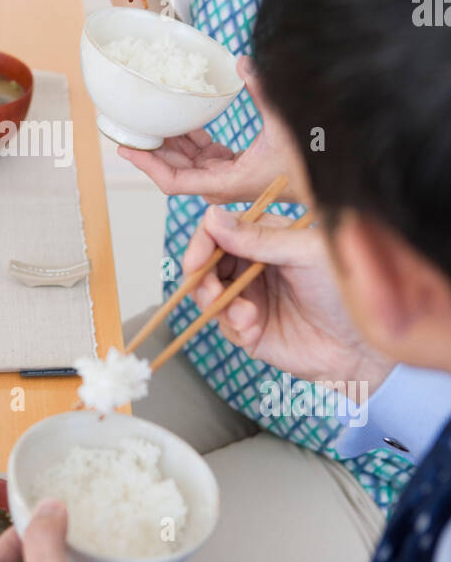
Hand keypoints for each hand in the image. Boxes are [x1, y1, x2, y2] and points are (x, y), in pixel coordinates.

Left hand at [119, 59, 309, 204]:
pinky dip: (191, 140)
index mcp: (232, 181)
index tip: (126, 148)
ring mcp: (231, 176)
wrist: (340, 174)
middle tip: (127, 128)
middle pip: (176, 171)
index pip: (176, 182)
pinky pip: (206, 156)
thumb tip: (242, 61)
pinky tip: (181, 120)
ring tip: (148, 120)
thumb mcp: (287, 121)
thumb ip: (263, 90)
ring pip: (189, 163)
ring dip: (170, 144)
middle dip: (151, 151)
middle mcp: (226, 183)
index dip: (148, 165)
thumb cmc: (317, 155)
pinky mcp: (239, 168)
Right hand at [184, 204, 392, 390]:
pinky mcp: (251, 331)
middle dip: (203, 278)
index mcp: (267, 239)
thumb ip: (258, 238)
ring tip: (245, 315)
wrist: (365, 344)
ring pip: (209, 295)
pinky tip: (253, 327)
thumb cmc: (347, 291)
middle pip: (207, 264)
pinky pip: (225, 326)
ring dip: (217, 305)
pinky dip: (233, 326)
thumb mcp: (304, 254)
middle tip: (212, 292)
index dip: (202, 243)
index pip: (220, 231)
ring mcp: (251, 298)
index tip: (196, 260)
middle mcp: (254, 266)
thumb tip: (213, 217)